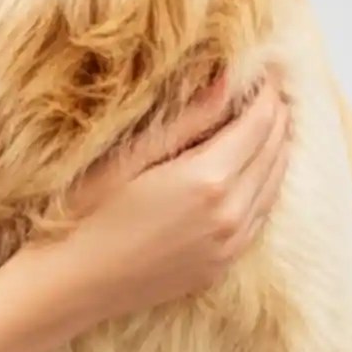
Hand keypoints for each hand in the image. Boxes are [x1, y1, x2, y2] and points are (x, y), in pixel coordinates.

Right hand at [54, 72, 291, 322]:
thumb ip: (187, 120)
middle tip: (270, 89)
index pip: (259, 124)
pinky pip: (261, 217)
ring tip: (270, 122)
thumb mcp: (131, 157)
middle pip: (274, 152)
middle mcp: (231, 213)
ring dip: (277, 150)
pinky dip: (266, 185)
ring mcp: (231, 244)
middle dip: (276, 116)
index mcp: (209, 180)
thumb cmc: (88, 212)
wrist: (75, 282)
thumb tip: (228, 80)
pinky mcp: (223, 264)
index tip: (265, 69)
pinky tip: (255, 171)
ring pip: (274, 186)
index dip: (265, 93)